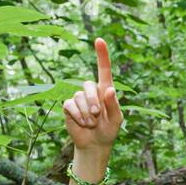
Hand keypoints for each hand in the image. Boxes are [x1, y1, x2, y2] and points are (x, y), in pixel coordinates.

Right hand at [62, 38, 122, 153]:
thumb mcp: (116, 120)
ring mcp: (79, 98)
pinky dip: (78, 116)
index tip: (99, 40)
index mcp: (105, 91)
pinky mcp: (69, 106)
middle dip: (94, 102)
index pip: (103, 70)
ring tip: (92, 123)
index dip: (102, 55)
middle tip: (98, 116)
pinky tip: (82, 123)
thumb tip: (109, 89)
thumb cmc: (108, 130)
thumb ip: (114, 105)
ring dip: (87, 113)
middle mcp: (91, 91)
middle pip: (88, 85)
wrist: (94, 144)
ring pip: (79, 97)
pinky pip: (70, 105)